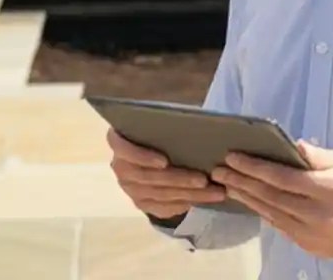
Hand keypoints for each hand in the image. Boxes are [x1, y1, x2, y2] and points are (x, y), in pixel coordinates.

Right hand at [106, 129, 225, 220]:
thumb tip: (196, 125)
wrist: (151, 150)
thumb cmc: (158, 131)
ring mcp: (129, 188)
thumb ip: (169, 125)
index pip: (125, 149)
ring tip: (214, 192)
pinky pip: (161, 208)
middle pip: (148, 177)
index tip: (165, 161)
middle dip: (179, 180)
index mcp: (118, 141)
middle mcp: (120, 167)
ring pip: (160, 195)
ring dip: (189, 194)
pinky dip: (183, 204)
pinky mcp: (141, 202)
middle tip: (204, 180)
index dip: (143, 157)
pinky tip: (202, 200)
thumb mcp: (161, 123)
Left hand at [212, 141, 332, 258]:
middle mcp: (319, 215)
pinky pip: (282, 228)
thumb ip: (318, 156)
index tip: (234, 157)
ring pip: (272, 214)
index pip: (282, 178)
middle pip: (270, 197)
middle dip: (242, 182)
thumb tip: (291, 146)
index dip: (254, 167)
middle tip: (219, 171)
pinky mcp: (312, 247)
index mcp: (329, 190)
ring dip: (247, 199)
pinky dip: (265, 213)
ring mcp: (314, 235)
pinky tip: (251, 202)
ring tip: (228, 185)